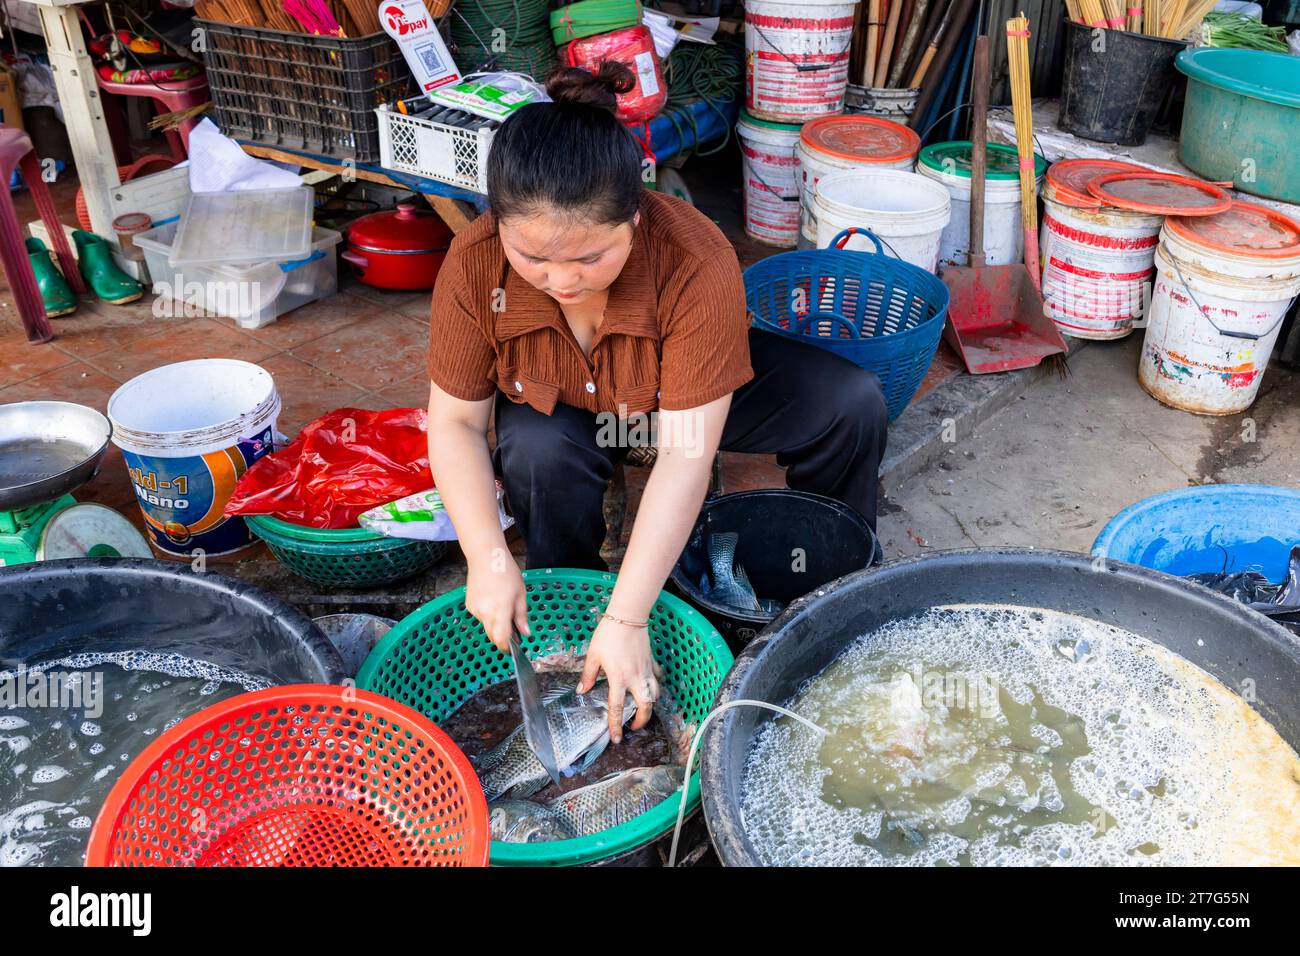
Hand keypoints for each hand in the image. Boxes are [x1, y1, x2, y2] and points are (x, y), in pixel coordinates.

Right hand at [465, 558, 528, 652]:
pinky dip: (487, 614)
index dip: (506, 647)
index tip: (511, 649)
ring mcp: (474, 609)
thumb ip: (522, 616)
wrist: (486, 557)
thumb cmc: (506, 573)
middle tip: (511, 627)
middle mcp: (484, 612)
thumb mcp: (520, 594)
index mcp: (500, 610)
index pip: (500, 638)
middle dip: (501, 637)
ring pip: (486, 626)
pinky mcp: (469, 606)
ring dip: (494, 623)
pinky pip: (480, 617)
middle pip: (492, 635)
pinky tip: (491, 599)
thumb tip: (526, 633)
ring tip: (501, 604)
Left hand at [578, 617, 661, 743]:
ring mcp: (646, 670)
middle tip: (634, 726)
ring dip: (650, 705)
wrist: (628, 617)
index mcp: (619, 679)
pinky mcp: (652, 662)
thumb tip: (583, 690)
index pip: (617, 708)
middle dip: (642, 720)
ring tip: (643, 709)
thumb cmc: (608, 635)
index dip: (616, 726)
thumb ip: (589, 675)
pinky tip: (650, 686)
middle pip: (645, 706)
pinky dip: (655, 685)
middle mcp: (635, 678)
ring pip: (655, 694)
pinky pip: (657, 678)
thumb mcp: (593, 655)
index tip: (616, 738)